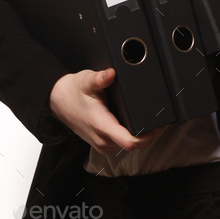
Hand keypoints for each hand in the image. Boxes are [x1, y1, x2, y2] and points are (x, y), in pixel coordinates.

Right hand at [47, 68, 167, 155]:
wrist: (57, 101)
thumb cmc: (72, 92)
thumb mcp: (86, 81)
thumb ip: (100, 78)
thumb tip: (111, 73)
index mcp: (101, 125)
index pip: (130, 142)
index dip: (149, 135)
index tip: (160, 124)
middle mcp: (102, 139)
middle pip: (135, 145)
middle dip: (151, 134)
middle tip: (162, 118)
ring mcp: (103, 144)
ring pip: (130, 146)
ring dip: (143, 136)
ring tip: (153, 120)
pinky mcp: (103, 143)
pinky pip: (123, 143)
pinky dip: (134, 136)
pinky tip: (139, 124)